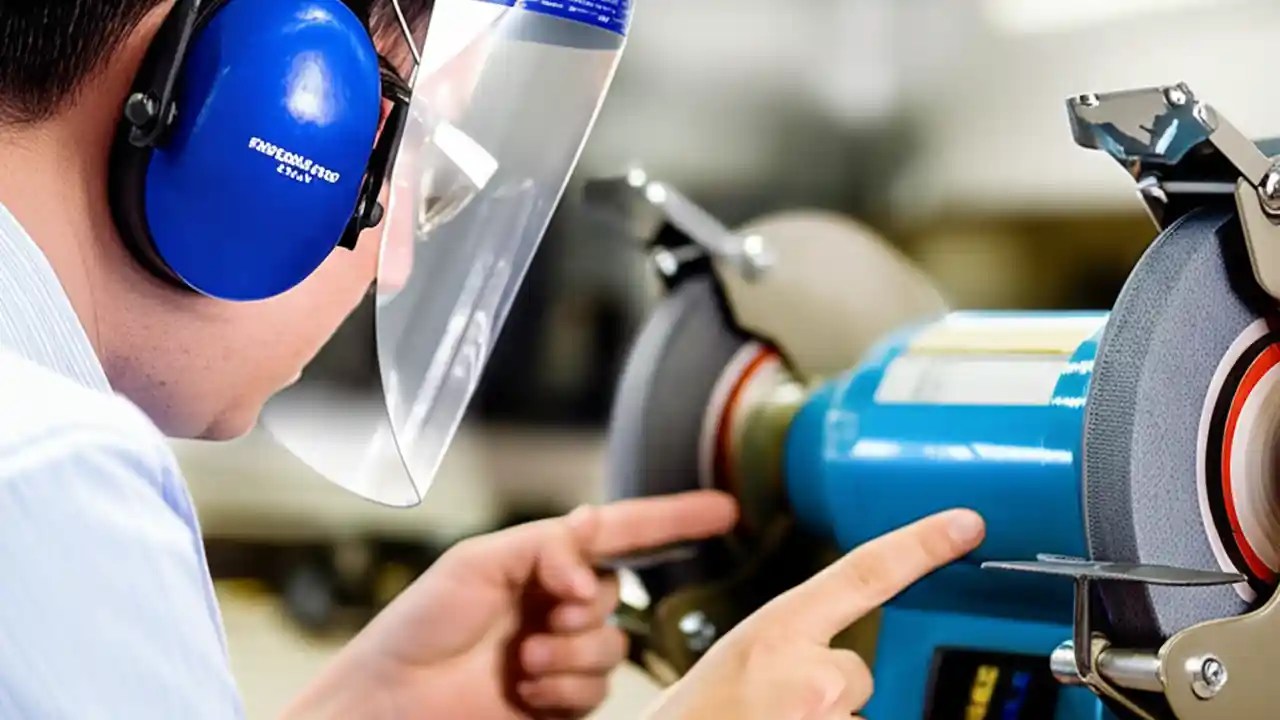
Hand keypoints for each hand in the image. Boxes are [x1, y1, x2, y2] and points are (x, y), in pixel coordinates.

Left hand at [285, 491, 737, 719]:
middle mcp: (557, 606)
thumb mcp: (481, 562)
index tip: (724, 511)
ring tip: (524, 659)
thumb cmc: (418, 626)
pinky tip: (526, 690)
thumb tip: (594, 572)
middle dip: (585, 606)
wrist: (391, 703)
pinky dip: (565, 690)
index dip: (674, 520)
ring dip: (572, 653)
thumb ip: (548, 549)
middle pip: (617, 594)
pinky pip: (598, 691)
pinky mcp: (562, 703)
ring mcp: (561, 655)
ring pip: (612, 648)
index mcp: (541, 562)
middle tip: (544, 614)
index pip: (622, 532)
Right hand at [644, 509, 985, 719]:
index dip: (921, 544)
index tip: (965, 524)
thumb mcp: (734, 666)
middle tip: (775, 708)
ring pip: (854, 719)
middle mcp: (813, 677)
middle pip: (858, 672)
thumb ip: (787, 650)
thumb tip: (833, 663)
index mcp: (777, 632)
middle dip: (828, 691)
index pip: (865, 572)